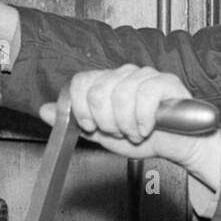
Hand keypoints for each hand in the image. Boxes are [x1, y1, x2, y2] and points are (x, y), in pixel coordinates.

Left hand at [39, 65, 220, 187]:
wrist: (175, 147)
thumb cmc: (143, 138)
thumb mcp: (102, 134)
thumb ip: (75, 121)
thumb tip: (45, 110)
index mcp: (107, 82)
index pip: (81, 81)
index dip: (81, 108)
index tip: (90, 126)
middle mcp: (124, 73)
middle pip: (98, 91)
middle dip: (106, 122)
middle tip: (118, 132)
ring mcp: (146, 75)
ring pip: (121, 95)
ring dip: (126, 125)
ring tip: (134, 133)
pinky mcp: (166, 81)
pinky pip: (146, 96)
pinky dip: (143, 120)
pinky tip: (146, 128)